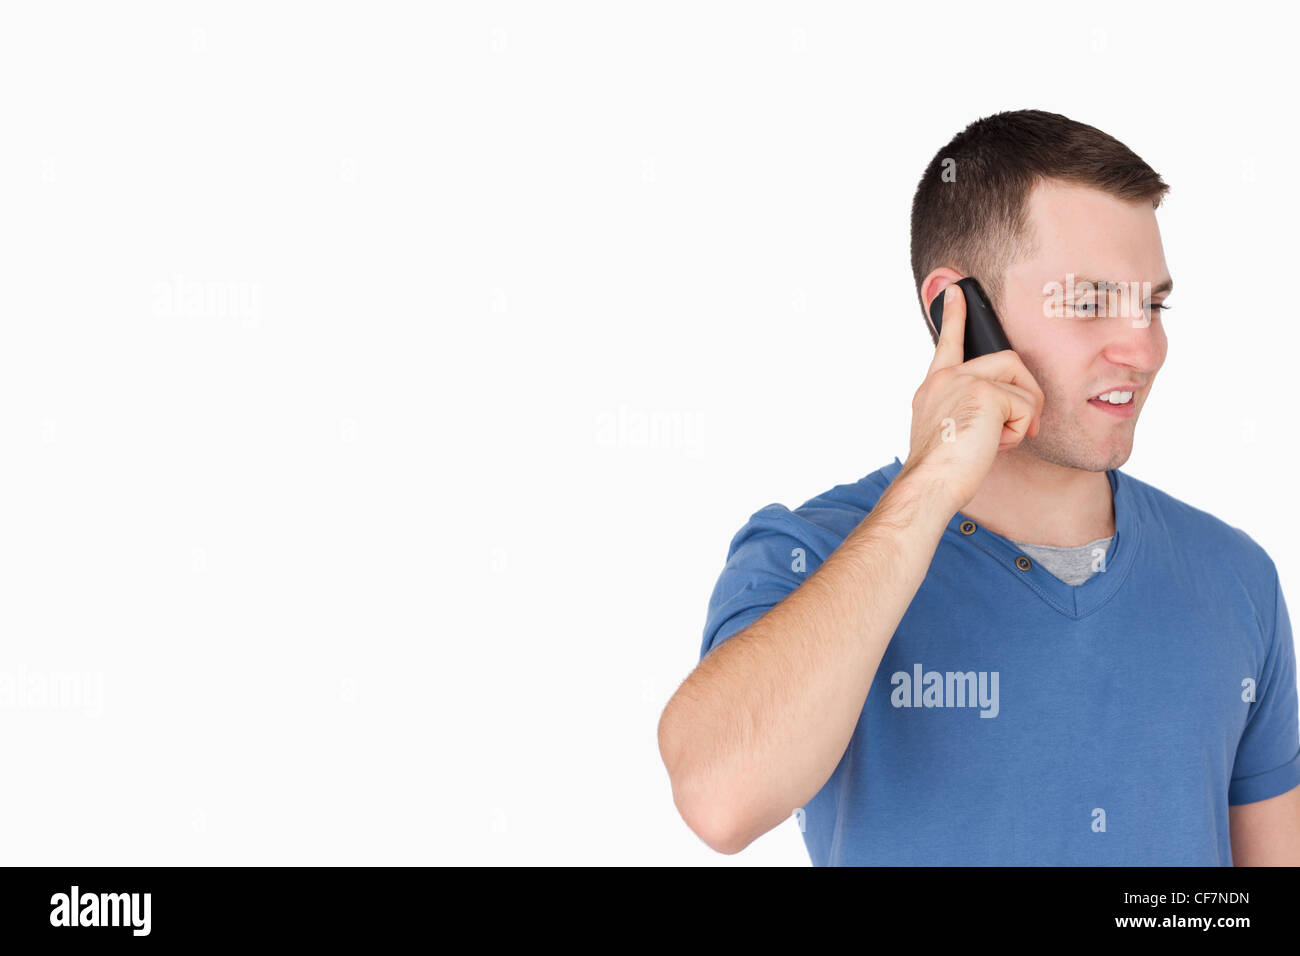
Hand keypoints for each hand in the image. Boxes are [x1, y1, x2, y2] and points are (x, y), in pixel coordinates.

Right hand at [900, 282, 1044, 514]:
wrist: (930, 484)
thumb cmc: (941, 470)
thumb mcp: (947, 431)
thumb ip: (966, 411)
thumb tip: (1005, 412)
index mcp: (934, 387)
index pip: (947, 342)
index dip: (953, 315)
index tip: (953, 289)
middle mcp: (945, 378)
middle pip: (1008, 361)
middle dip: (1026, 393)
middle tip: (1025, 426)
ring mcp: (963, 381)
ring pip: (1021, 382)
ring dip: (1024, 415)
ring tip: (1002, 440)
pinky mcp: (985, 393)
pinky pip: (1025, 406)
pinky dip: (1019, 431)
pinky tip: (995, 445)